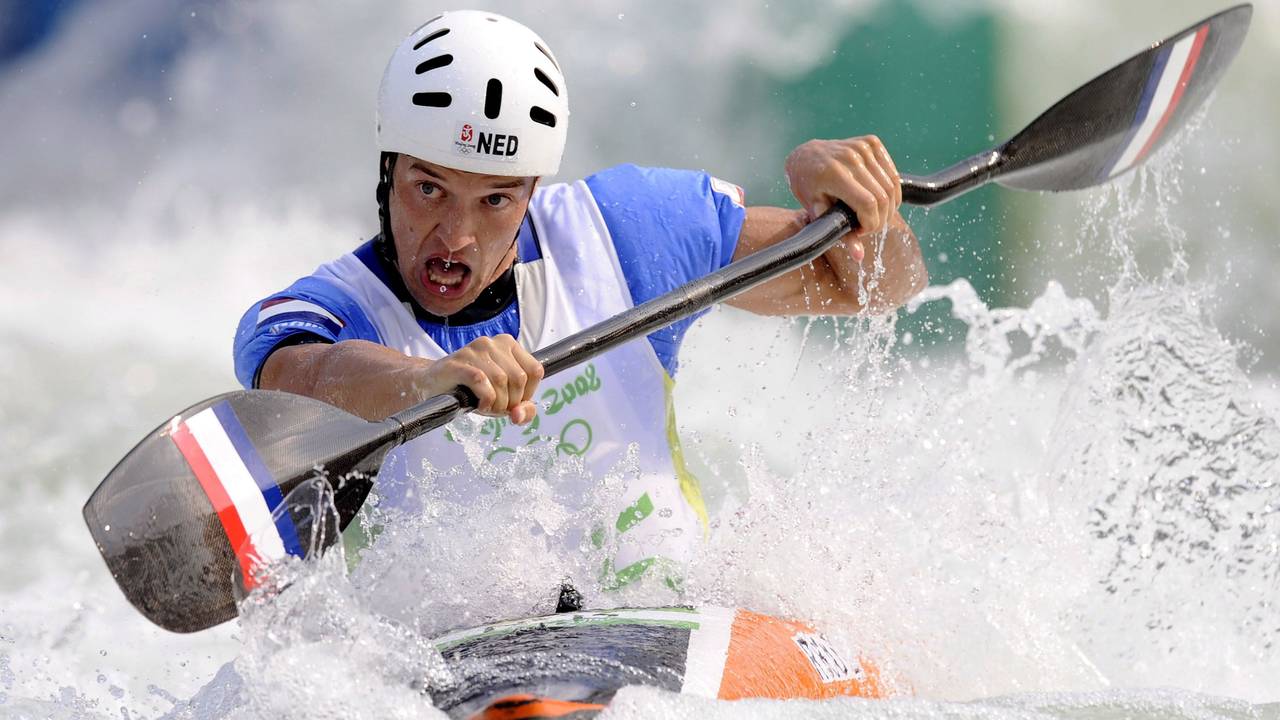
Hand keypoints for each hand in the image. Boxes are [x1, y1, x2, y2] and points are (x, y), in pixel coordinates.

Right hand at [418, 335, 544, 423]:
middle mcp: (493, 342)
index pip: (535, 371)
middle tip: (495, 407)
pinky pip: (481, 381)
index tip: (512, 401)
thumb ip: (523, 409)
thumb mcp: (504, 400)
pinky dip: (484, 398)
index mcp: (509, 345)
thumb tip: (519, 416)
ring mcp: (475, 350)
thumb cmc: (472, 390)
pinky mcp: (458, 363)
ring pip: (501, 380)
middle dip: (510, 402)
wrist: (434, 385)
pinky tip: (478, 403)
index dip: (527, 394)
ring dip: (496, 403)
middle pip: (519, 379)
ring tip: (485, 406)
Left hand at [784, 136, 902, 256]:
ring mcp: (862, 147)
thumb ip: (839, 232)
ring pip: (891, 185)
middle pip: (883, 197)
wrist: (805, 155)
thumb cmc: (808, 187)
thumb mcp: (817, 211)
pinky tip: (878, 199)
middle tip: (867, 226)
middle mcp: (850, 157)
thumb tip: (859, 257)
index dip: (871, 224)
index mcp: (834, 173)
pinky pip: (892, 172)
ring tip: (872, 215)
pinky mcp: (871, 142)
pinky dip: (890, 190)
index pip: (868, 204)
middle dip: (880, 218)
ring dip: (888, 207)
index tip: (861, 231)